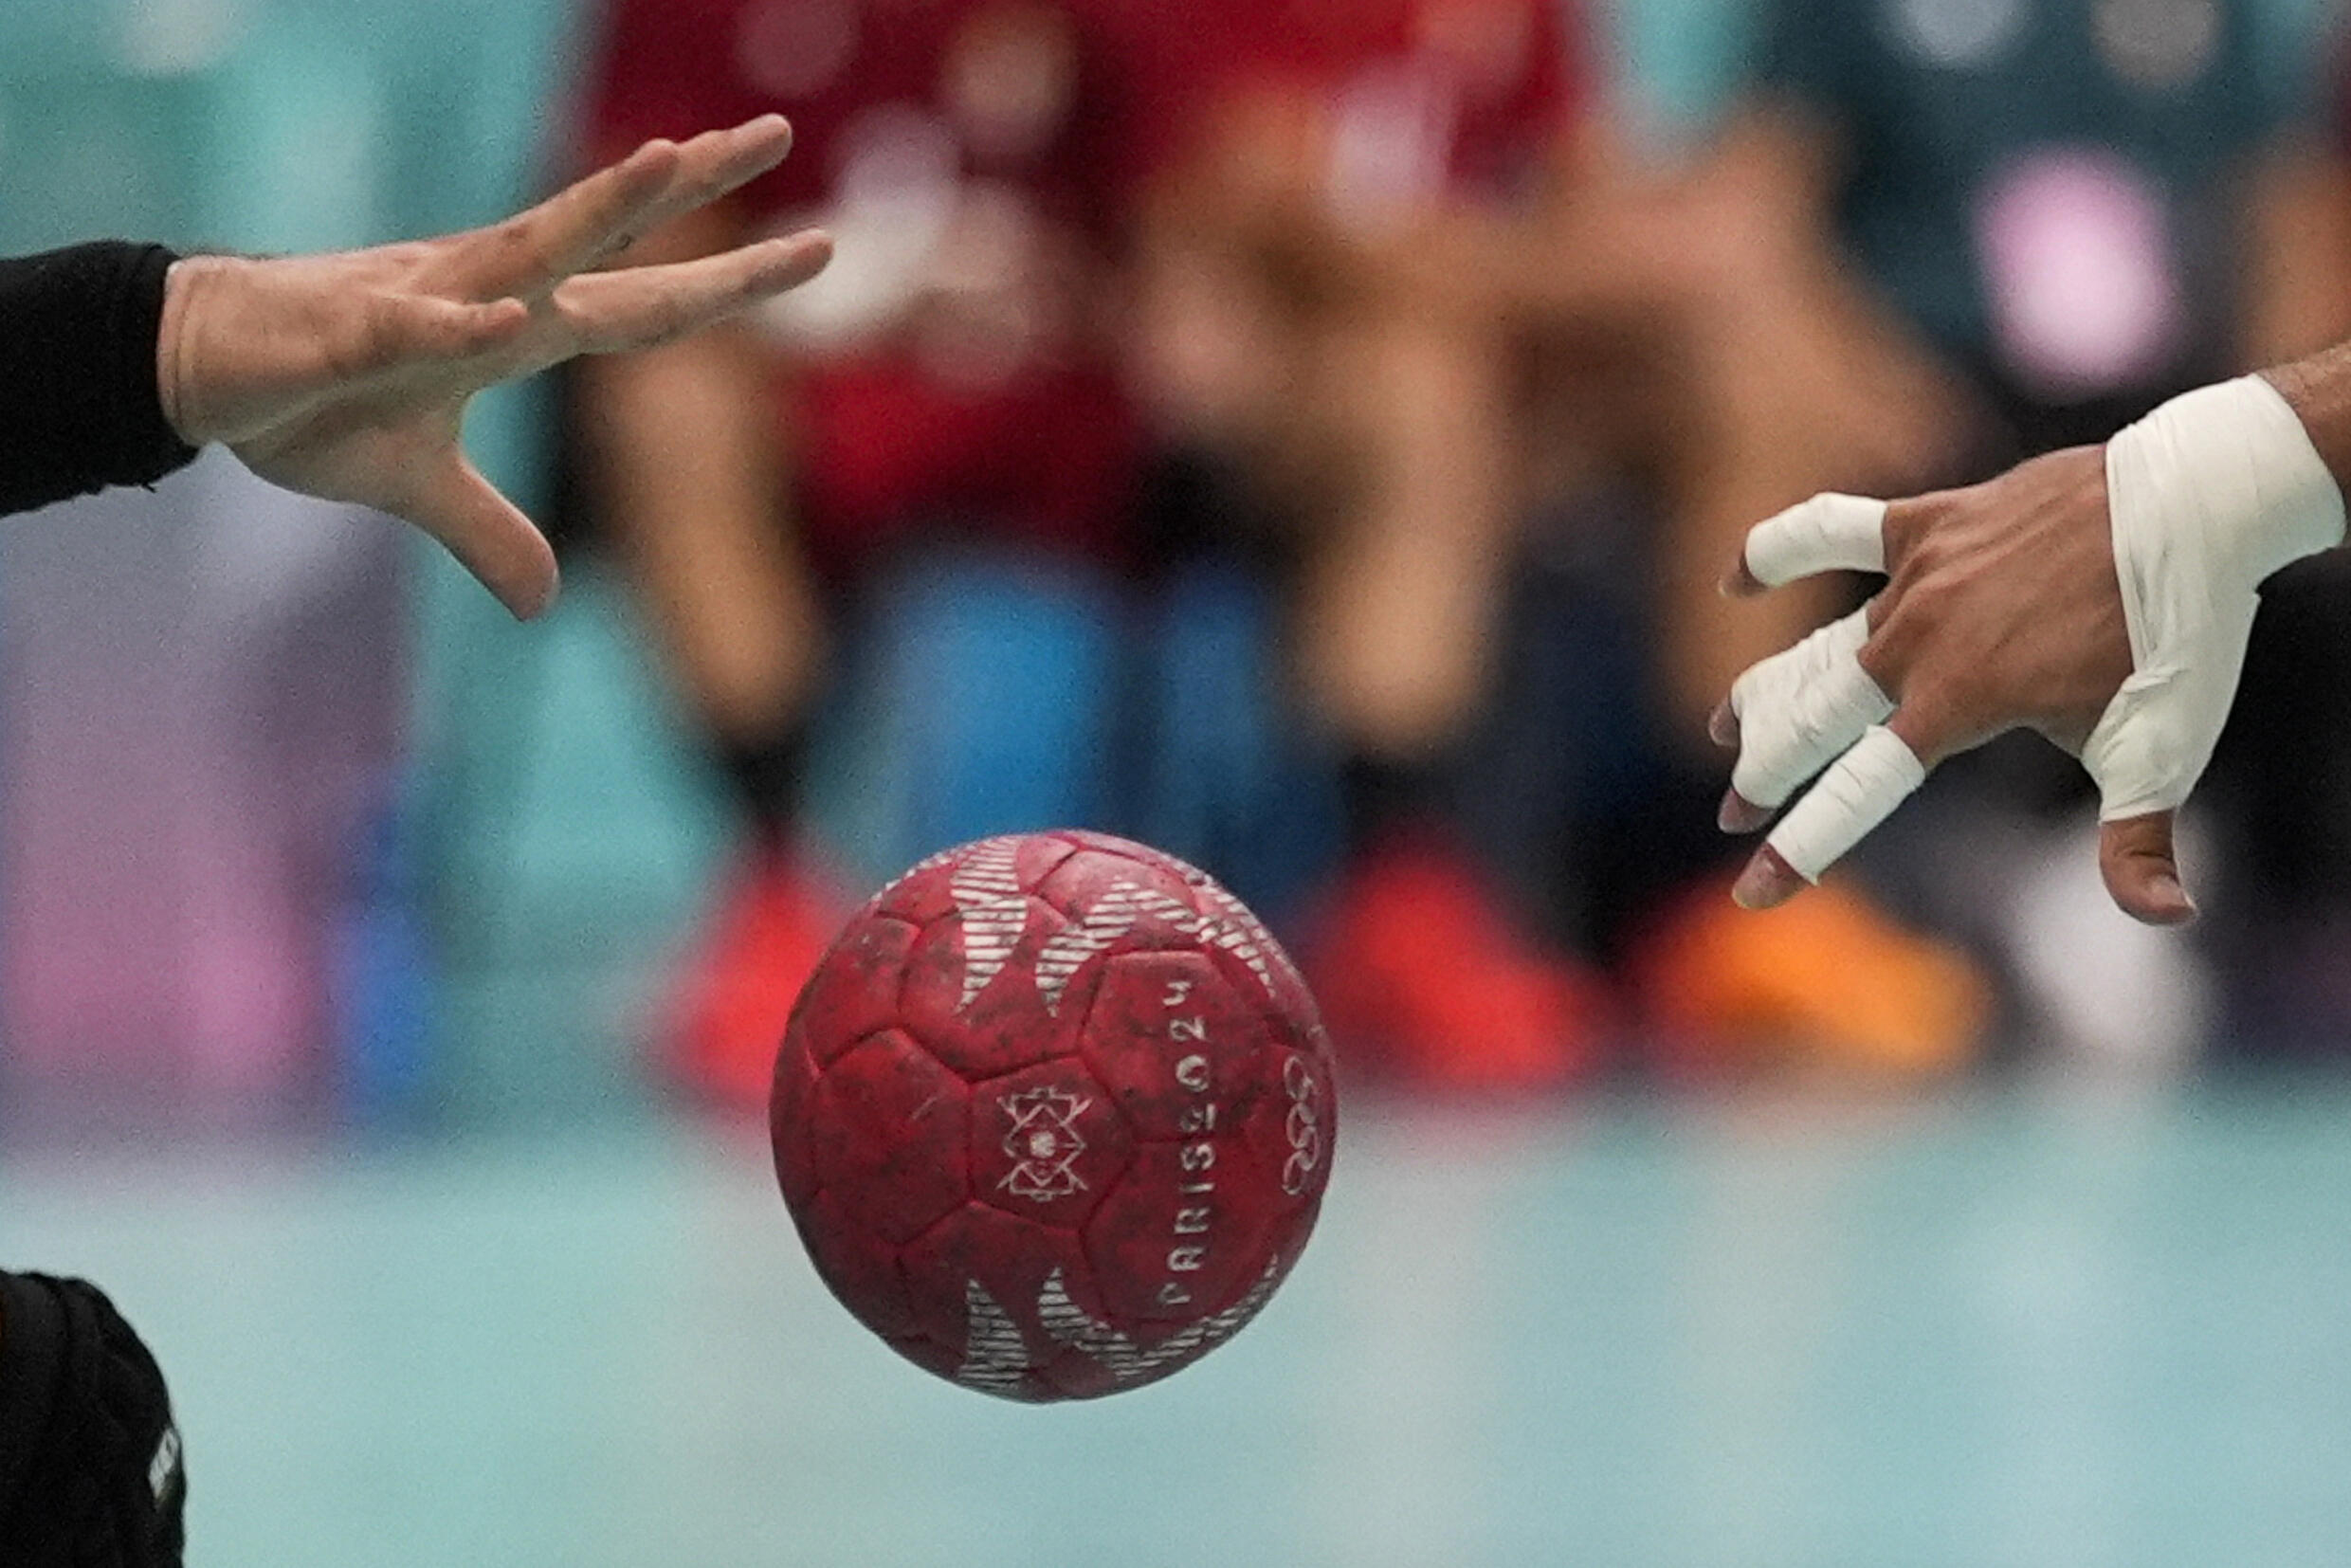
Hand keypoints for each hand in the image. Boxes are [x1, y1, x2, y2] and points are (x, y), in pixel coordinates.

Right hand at [155, 116, 831, 618]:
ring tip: (670, 155)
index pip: (649, 304)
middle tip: (776, 129)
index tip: (818, 247)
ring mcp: (426, 303)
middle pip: (613, 242)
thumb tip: (543, 604)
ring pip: (529, 247)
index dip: (733, 281)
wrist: (201, 374)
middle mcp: (492, 298)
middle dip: (695, 187)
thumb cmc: (311, 406)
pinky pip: (413, 327)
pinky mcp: (352, 331)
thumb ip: (491, 534)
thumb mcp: (421, 488)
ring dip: (599, 207)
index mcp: (520, 331)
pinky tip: (506, 319)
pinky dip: (458, 326)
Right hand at [1712, 449, 2190, 923]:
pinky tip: (1737, 580)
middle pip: (1809, 720)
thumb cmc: (2178, 632)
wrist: (2194, 502)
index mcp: (1956, 706)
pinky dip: (1779, 553)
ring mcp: (1917, 580)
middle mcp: (1918, 645)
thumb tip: (2169, 916)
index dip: (1797, 849)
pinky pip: (1833, 532)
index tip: (1751, 892)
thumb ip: (2139, 841)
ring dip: (1768, 693)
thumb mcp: (2159, 748)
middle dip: (1763, 772)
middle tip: (1734, 807)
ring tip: (1725, 724)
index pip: (1854, 793)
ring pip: (1818, 647)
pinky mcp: (1927, 524)